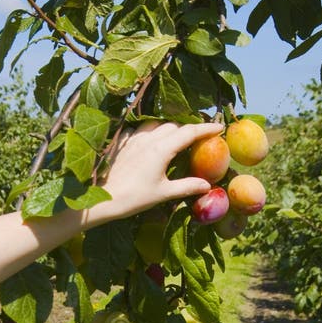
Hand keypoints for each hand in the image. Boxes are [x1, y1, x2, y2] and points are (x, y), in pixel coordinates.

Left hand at [86, 120, 223, 225]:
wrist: (102, 198)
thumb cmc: (134, 198)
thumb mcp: (163, 193)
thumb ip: (186, 186)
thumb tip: (207, 185)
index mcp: (162, 149)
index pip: (189, 132)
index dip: (206, 128)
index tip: (219, 127)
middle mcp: (148, 138)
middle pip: (174, 126)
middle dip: (189, 129)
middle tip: (200, 137)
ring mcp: (134, 138)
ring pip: (156, 124)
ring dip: (169, 128)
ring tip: (176, 138)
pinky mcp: (122, 142)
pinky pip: (140, 130)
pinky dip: (150, 132)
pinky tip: (150, 142)